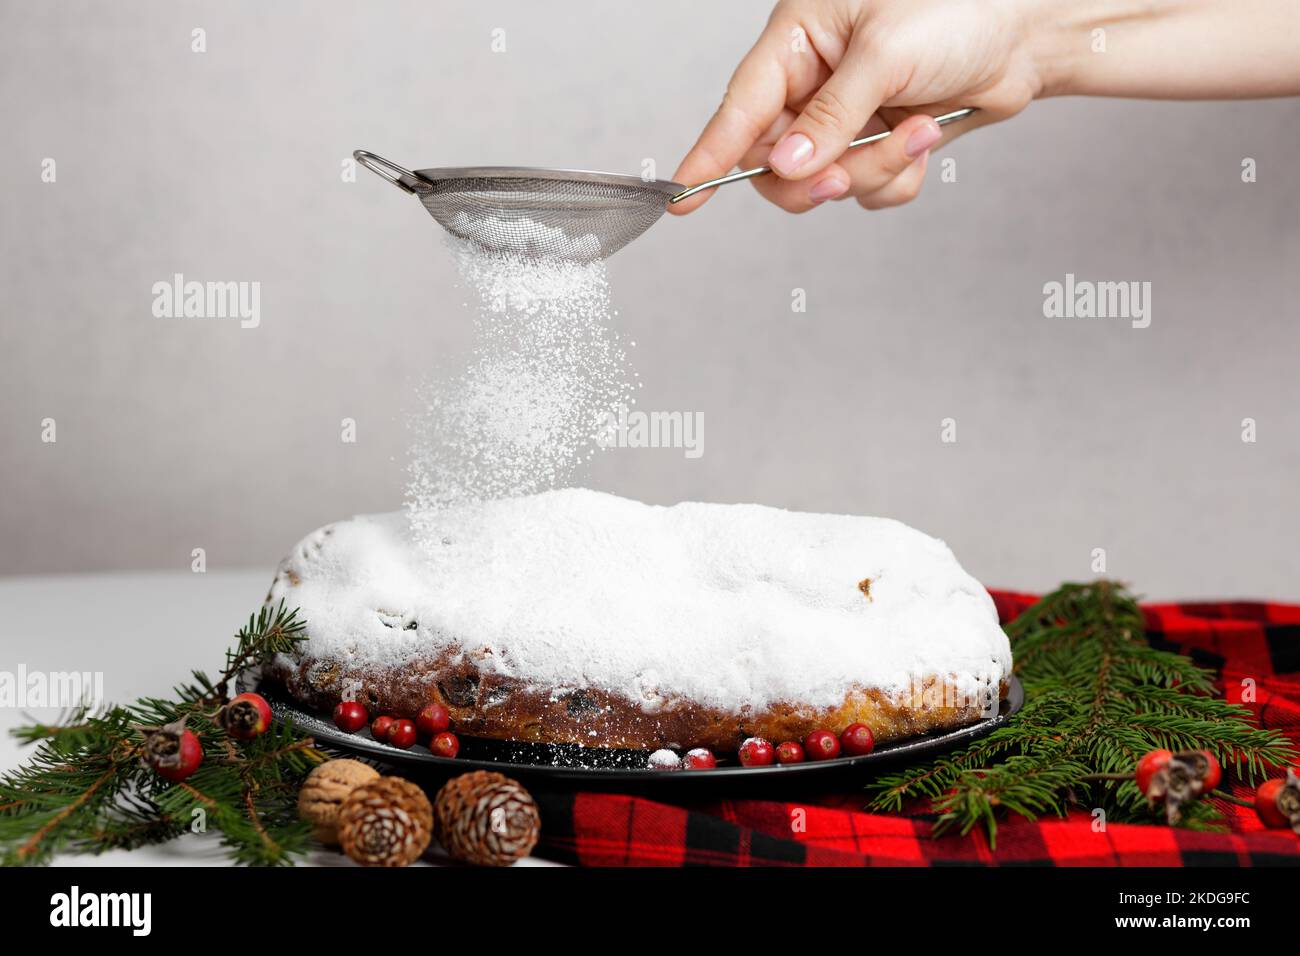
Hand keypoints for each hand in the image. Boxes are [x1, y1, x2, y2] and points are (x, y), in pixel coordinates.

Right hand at [670, 0, 1046, 214]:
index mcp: (800, 41)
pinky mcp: (879, 142)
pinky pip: (866, 189)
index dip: (709, 154)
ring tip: (919, 130)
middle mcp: (815, 81)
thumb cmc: (961, 8)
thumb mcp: (886, 53)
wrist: (1030, 28)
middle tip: (846, 171)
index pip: (740, 108)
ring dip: (874, 170)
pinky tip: (925, 140)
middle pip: (777, 162)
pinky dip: (896, 177)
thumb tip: (789, 165)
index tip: (682, 197)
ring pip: (826, 182)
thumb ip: (832, 115)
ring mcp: (847, 116)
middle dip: (817, 175)